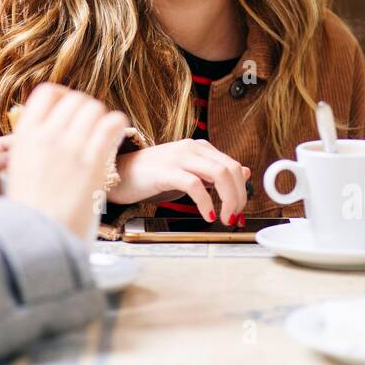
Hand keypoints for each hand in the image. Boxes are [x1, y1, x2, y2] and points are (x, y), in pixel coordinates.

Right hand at [3, 83, 127, 239]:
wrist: (38, 241)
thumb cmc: (31, 213)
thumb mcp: (19, 171)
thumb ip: (34, 147)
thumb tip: (50, 132)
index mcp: (25, 136)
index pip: (47, 93)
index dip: (62, 96)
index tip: (69, 108)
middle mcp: (47, 136)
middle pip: (75, 99)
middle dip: (85, 109)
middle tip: (90, 127)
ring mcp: (71, 147)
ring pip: (95, 108)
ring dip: (101, 119)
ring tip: (102, 135)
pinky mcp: (94, 163)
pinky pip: (113, 124)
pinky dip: (117, 126)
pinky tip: (114, 138)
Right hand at [109, 139, 250, 225]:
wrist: (119, 174)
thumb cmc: (152, 176)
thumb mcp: (188, 173)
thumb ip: (213, 173)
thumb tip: (245, 172)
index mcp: (199, 147)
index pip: (233, 165)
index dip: (242, 189)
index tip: (240, 210)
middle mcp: (192, 148)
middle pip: (230, 169)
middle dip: (239, 196)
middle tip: (234, 216)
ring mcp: (179, 158)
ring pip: (219, 174)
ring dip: (228, 199)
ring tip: (224, 217)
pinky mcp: (166, 172)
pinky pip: (195, 185)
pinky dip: (206, 202)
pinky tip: (207, 215)